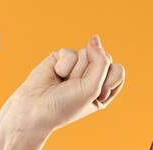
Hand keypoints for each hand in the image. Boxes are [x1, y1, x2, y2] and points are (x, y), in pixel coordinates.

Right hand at [5, 34, 125, 138]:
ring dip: (75, 72)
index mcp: (103, 90)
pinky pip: (70, 53)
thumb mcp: (92, 88)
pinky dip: (63, 66)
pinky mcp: (62, 58)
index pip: (117, 72)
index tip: (94, 96)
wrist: (34, 109)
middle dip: (88, 75)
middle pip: (104, 59)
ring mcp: (77, 66)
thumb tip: (94, 38)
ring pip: (87, 53)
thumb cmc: (64, 106)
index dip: (107, 81)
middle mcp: (91, 77)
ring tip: (63, 84)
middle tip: (74, 90)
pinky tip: (55, 75)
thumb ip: (101, 61)